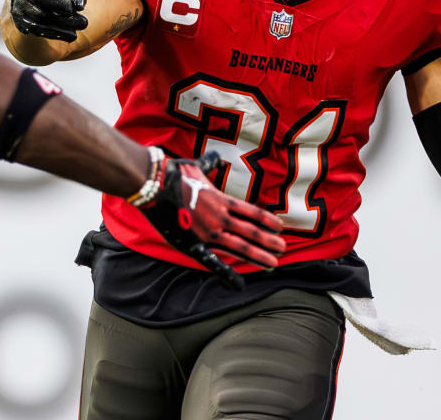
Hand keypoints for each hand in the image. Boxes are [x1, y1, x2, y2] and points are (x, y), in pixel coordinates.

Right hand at [2, 0, 88, 41]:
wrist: (49, 2)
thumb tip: (77, 5)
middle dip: (62, 9)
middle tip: (84, 16)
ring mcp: (20, 8)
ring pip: (39, 19)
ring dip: (63, 25)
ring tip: (83, 25)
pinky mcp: (23, 24)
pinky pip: (38, 31)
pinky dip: (55, 33)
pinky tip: (71, 35)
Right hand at [133, 152, 285, 289]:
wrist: (156, 186)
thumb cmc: (176, 176)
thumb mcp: (197, 167)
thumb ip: (209, 165)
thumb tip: (215, 156)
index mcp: (223, 200)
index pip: (253, 213)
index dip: (268, 221)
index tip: (280, 227)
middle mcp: (220, 218)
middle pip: (252, 232)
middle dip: (269, 241)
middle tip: (283, 248)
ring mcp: (209, 233)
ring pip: (240, 247)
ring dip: (258, 256)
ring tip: (273, 263)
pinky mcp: (195, 244)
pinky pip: (214, 262)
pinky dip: (227, 274)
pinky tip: (239, 283)